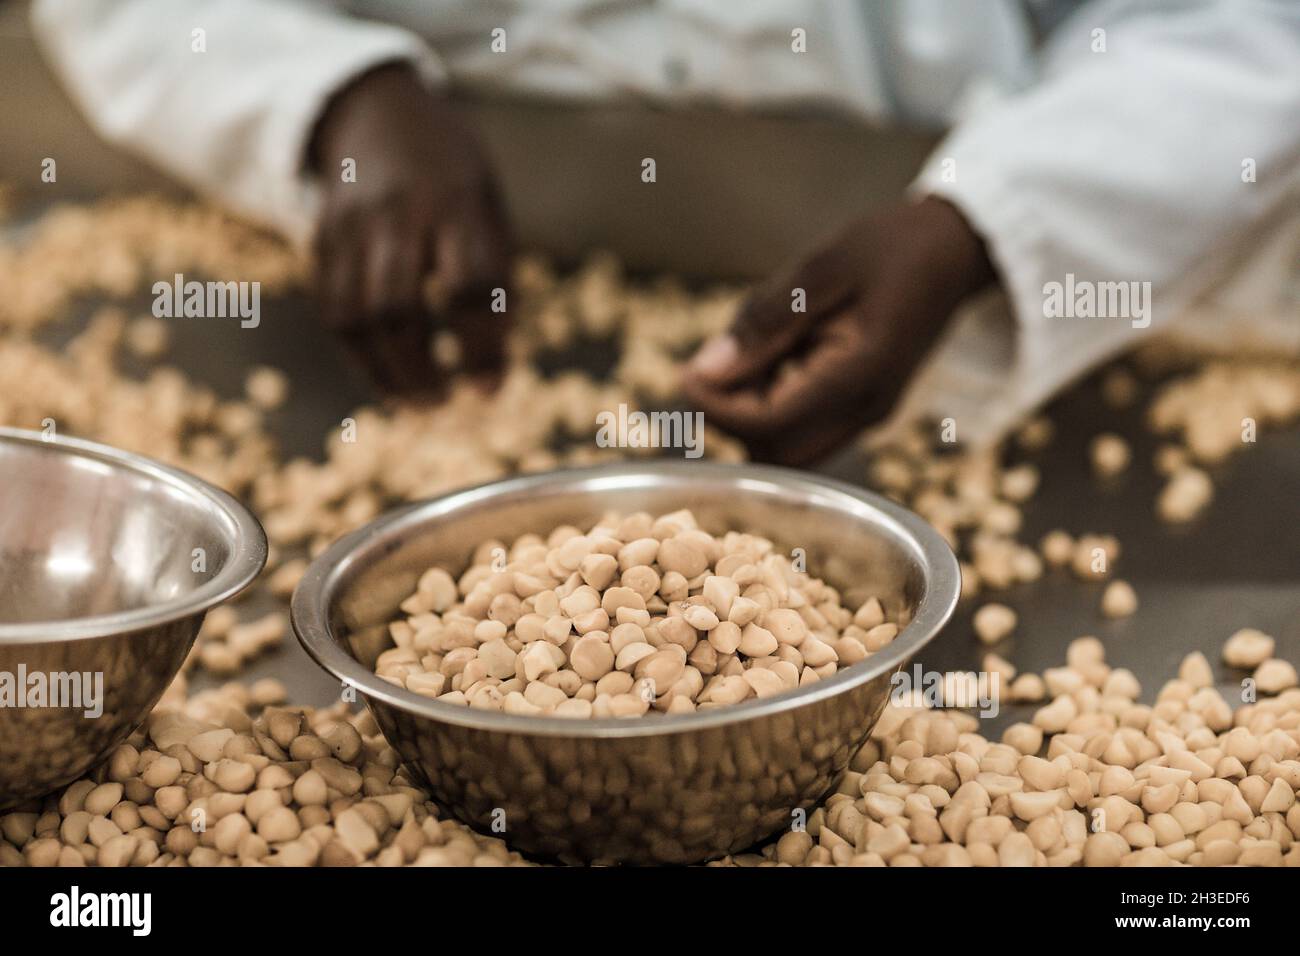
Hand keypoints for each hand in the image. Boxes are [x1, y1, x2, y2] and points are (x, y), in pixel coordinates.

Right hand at [309, 63, 510, 395]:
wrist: (377, 113)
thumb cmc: (453, 177)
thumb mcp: (490, 209)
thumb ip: (496, 282)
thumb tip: (492, 374)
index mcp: (456, 200)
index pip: (470, 284)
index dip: (482, 344)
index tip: (490, 385)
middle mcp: (397, 212)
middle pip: (398, 307)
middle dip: (422, 369)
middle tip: (445, 403)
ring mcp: (350, 225)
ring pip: (355, 317)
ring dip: (385, 373)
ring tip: (417, 402)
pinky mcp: (320, 241)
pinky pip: (333, 311)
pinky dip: (360, 355)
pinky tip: (388, 377)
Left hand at [683, 196, 995, 464]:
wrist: (954, 250)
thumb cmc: (890, 246)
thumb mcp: (820, 269)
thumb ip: (764, 323)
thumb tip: (705, 373)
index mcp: (860, 375)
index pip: (768, 424)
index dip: (717, 409)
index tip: (685, 376)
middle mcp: (867, 409)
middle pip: (775, 453)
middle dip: (732, 419)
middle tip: (715, 364)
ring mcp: (868, 415)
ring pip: (788, 450)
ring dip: (752, 415)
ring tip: (752, 351)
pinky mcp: (862, 409)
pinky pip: (805, 430)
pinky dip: (774, 406)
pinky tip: (775, 356)